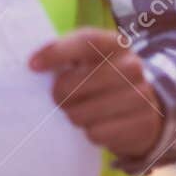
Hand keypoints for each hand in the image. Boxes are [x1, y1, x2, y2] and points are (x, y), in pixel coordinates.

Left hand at [29, 27, 163, 160]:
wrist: (143, 107)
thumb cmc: (100, 78)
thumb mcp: (86, 59)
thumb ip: (64, 55)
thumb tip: (34, 65)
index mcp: (115, 44)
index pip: (85, 41)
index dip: (56, 53)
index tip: (32, 66)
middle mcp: (132, 67)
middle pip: (74, 83)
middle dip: (58, 94)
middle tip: (59, 97)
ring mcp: (142, 96)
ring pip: (81, 113)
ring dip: (74, 116)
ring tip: (82, 111)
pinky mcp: (143, 124)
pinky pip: (97, 133)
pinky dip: (91, 133)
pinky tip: (99, 124)